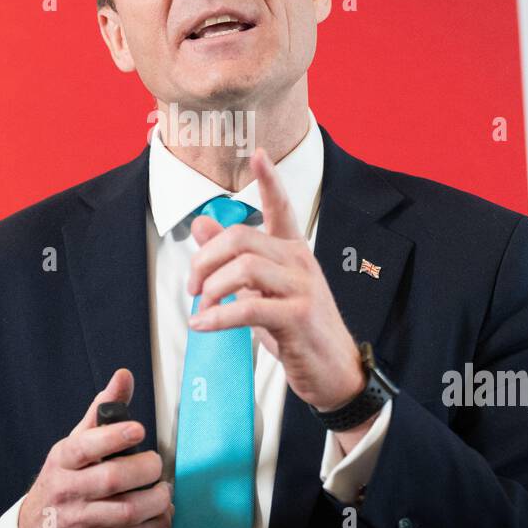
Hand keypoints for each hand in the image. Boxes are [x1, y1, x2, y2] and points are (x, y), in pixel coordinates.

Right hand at [17, 368, 173, 527]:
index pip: (84, 447)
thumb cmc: (62, 481)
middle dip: (145, 470)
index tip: (137, 429)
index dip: (114, 437)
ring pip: (128, 512)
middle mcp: (69, 491)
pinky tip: (160, 514)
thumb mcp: (74, 444)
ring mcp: (81, 521)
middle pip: (113, 480)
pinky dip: (156, 526)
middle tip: (155, 465)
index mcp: (62, 461)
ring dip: (156, 500)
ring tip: (162, 490)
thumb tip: (123, 377)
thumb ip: (102, 411)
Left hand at [186, 146, 366, 413]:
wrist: (334, 372)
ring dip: (211, 287)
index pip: (283, 207)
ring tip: (201, 308)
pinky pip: (250, 306)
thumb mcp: (262, 291)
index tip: (259, 154)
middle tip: (193, 286)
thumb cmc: (297, 331)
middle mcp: (300, 261)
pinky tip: (203, 324)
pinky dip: (219, 315)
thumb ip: (233, 259)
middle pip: (242, 237)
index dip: (270, 180)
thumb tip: (202, 224)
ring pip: (244, 266)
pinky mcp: (298, 316)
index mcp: (294, 251)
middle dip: (205, 259)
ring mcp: (302, 287)